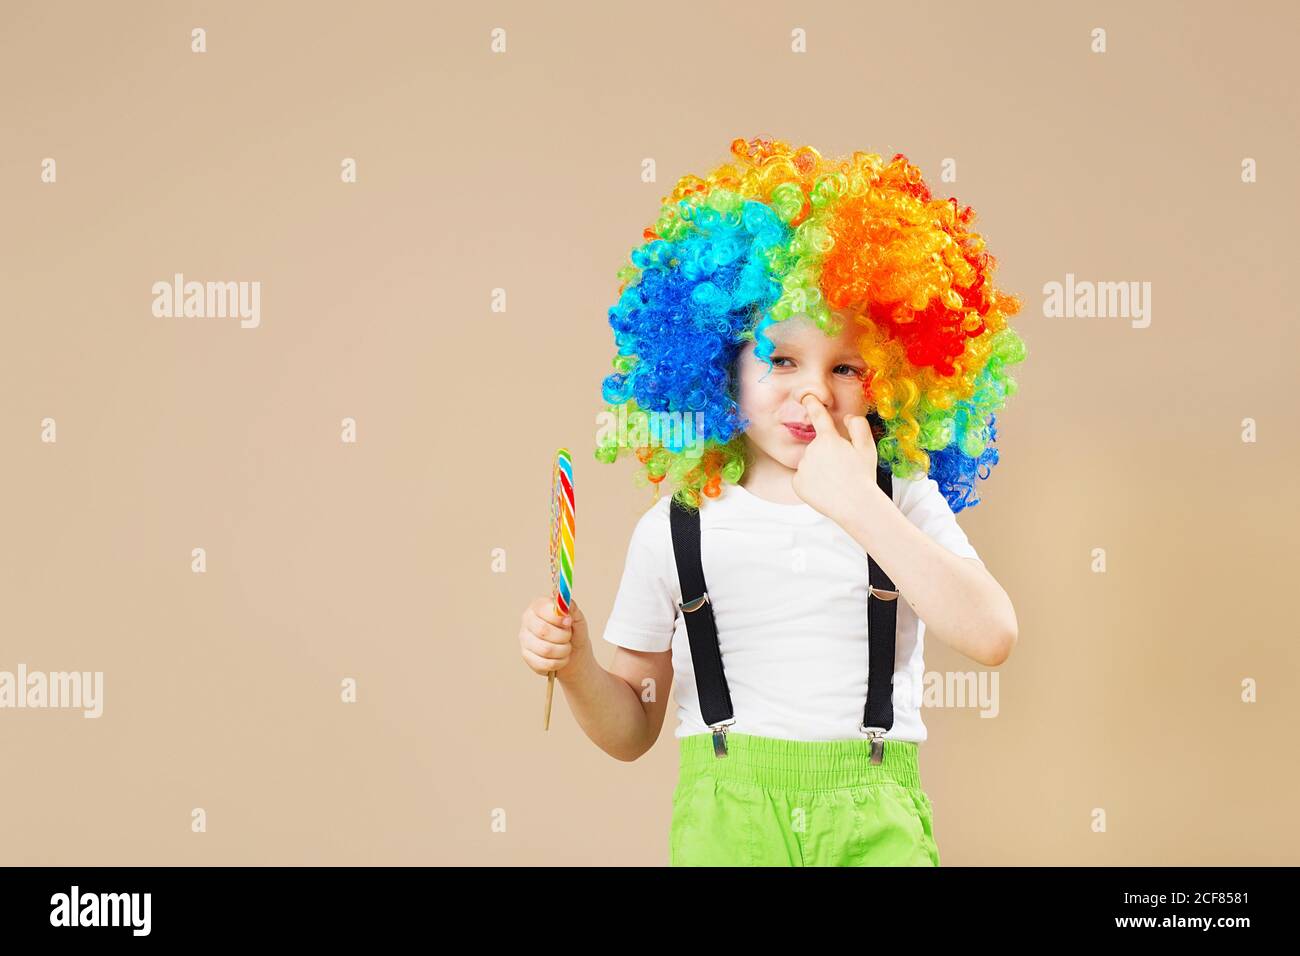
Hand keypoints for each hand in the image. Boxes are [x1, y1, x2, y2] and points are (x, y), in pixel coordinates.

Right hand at [519, 596, 589, 677]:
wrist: (575, 654)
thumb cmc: (574, 632)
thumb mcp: (578, 618)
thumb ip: (572, 608)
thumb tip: (564, 601)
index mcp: (538, 606)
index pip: (543, 609)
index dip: (558, 618)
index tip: (569, 622)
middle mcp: (528, 621)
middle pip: (543, 630)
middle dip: (563, 636)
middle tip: (569, 636)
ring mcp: (525, 639)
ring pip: (545, 649)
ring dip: (563, 650)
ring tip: (566, 648)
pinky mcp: (526, 656)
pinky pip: (544, 663)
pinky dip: (558, 662)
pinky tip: (560, 657)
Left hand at [791, 395, 882, 525]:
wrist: (856, 506)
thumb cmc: (863, 476)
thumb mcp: (867, 447)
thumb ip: (858, 426)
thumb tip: (846, 418)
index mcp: (828, 439)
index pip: (818, 416)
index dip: (812, 404)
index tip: (807, 397)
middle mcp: (811, 450)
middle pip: (818, 447)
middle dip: (828, 454)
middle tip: (843, 469)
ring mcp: (802, 468)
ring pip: (810, 463)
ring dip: (820, 468)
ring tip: (836, 481)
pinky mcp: (797, 484)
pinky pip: (803, 478)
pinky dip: (812, 483)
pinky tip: (825, 490)